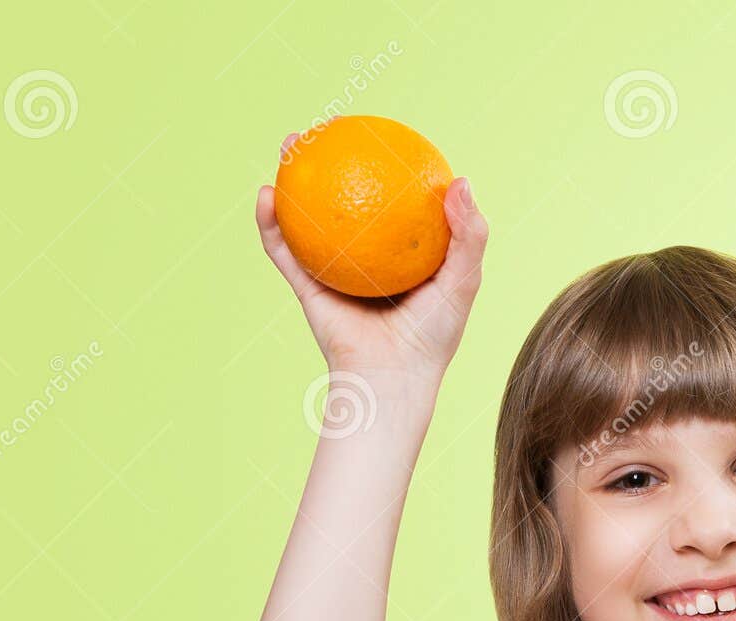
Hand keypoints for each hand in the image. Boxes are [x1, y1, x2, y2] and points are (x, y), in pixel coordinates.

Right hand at [255, 131, 489, 383]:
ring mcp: (333, 270)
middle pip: (345, 198)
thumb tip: (461, 180)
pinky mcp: (307, 287)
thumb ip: (469, 234)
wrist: (392, 380)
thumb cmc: (434, 336)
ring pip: (307, 215)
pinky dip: (270, 222)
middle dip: (332, 158)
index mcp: (401, 254)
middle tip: (330, 126)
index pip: (394, 200)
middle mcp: (365, 257)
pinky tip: (266, 193)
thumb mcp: (463, 281)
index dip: (387, 165)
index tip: (385, 134)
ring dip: (291, 176)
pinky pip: (282, 249)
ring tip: (289, 144)